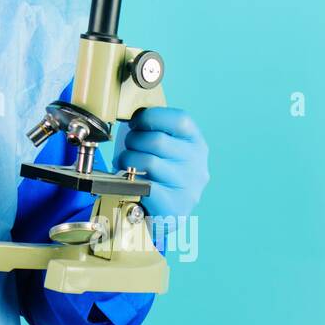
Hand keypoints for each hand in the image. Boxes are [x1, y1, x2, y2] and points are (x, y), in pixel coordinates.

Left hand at [116, 107, 208, 221]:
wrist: (163, 214)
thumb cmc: (158, 173)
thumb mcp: (164, 145)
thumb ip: (154, 127)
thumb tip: (131, 111)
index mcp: (196, 143)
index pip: (180, 120)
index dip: (151, 117)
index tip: (137, 122)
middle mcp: (197, 164)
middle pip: (157, 140)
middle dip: (133, 141)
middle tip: (129, 148)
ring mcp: (188, 186)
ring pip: (147, 162)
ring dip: (128, 161)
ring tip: (128, 166)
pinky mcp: (174, 206)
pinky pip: (144, 185)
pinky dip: (131, 181)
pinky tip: (132, 181)